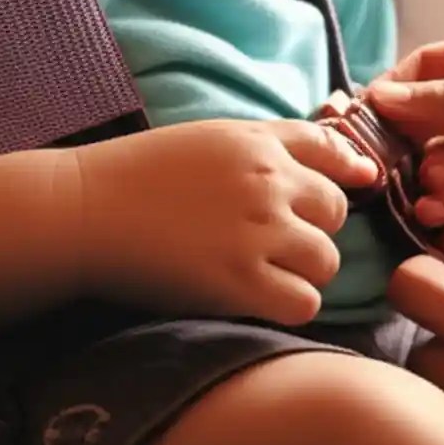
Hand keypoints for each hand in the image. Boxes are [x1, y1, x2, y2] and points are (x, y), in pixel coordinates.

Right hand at [71, 119, 377, 324]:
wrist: (83, 211)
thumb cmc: (141, 175)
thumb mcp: (213, 138)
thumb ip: (278, 144)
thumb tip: (360, 168)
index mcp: (259, 144)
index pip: (336, 154)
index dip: (345, 176)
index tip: (338, 193)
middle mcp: (268, 184)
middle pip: (336, 212)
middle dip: (314, 229)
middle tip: (275, 242)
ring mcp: (257, 234)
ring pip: (326, 261)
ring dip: (304, 271)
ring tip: (265, 273)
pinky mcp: (239, 282)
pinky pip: (304, 303)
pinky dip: (289, 306)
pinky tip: (258, 298)